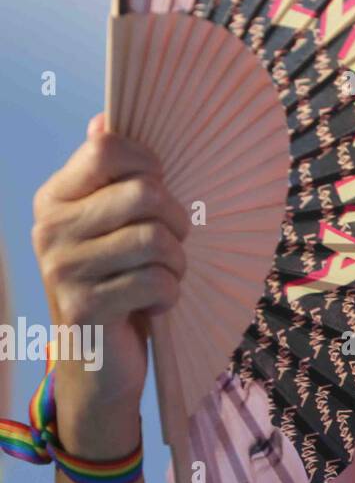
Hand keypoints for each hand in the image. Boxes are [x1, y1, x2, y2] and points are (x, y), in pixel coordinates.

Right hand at [30, 112, 188, 453]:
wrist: (99, 362)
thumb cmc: (120, 278)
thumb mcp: (114, 224)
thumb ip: (110, 175)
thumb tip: (104, 120)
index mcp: (56, 198)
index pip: (108, 149)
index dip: (149, 164)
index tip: (157, 188)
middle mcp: (50, 229)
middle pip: (145, 193)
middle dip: (177, 220)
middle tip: (171, 243)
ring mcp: (63, 269)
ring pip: (158, 240)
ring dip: (177, 262)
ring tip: (162, 276)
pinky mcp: (84, 308)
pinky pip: (158, 282)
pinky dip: (170, 295)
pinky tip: (152, 304)